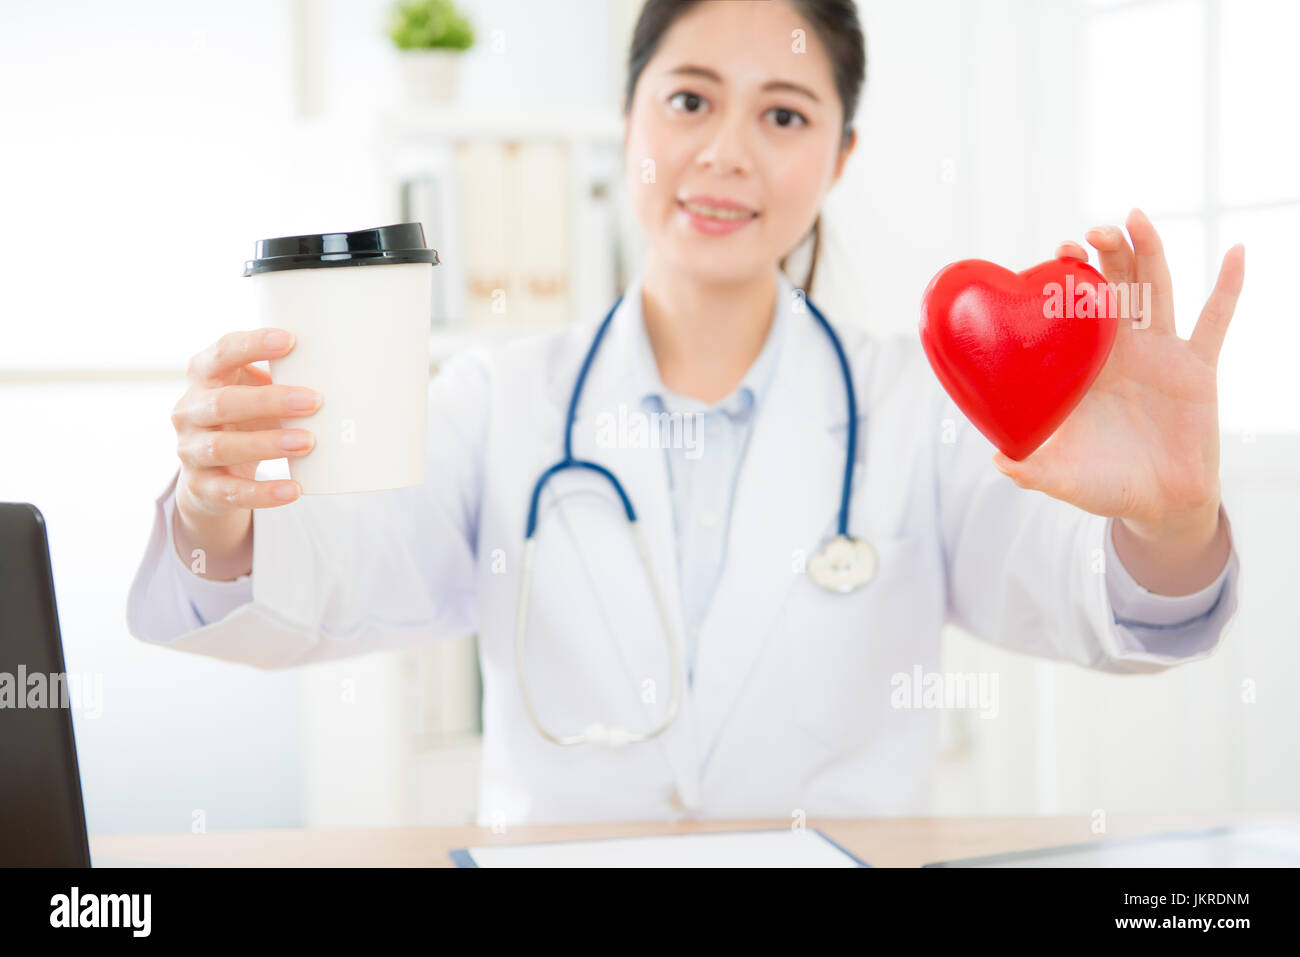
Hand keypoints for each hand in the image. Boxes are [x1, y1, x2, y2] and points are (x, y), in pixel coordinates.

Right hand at [172, 329, 320, 521]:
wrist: (209, 475)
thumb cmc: (244, 419)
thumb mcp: (254, 392)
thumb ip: (280, 378)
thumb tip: (337, 370)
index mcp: (204, 377)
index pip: (221, 353)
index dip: (252, 345)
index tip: (290, 341)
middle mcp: (189, 411)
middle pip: (223, 402)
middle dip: (270, 401)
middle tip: (314, 401)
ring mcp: (190, 450)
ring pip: (223, 447)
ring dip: (268, 444)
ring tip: (308, 442)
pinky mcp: (202, 487)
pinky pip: (232, 491)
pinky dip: (264, 492)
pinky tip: (294, 489)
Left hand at [991, 208, 1243, 550]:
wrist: (1159, 506)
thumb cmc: (1105, 485)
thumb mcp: (1063, 478)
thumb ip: (1032, 470)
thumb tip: (999, 462)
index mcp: (1084, 368)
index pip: (1075, 310)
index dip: (1069, 278)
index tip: (1057, 251)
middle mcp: (1121, 353)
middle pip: (1115, 287)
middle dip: (1105, 253)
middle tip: (1092, 230)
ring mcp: (1161, 356)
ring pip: (1156, 291)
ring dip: (1148, 252)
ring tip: (1134, 217)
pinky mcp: (1198, 369)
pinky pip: (1215, 322)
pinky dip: (1228, 287)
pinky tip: (1235, 251)